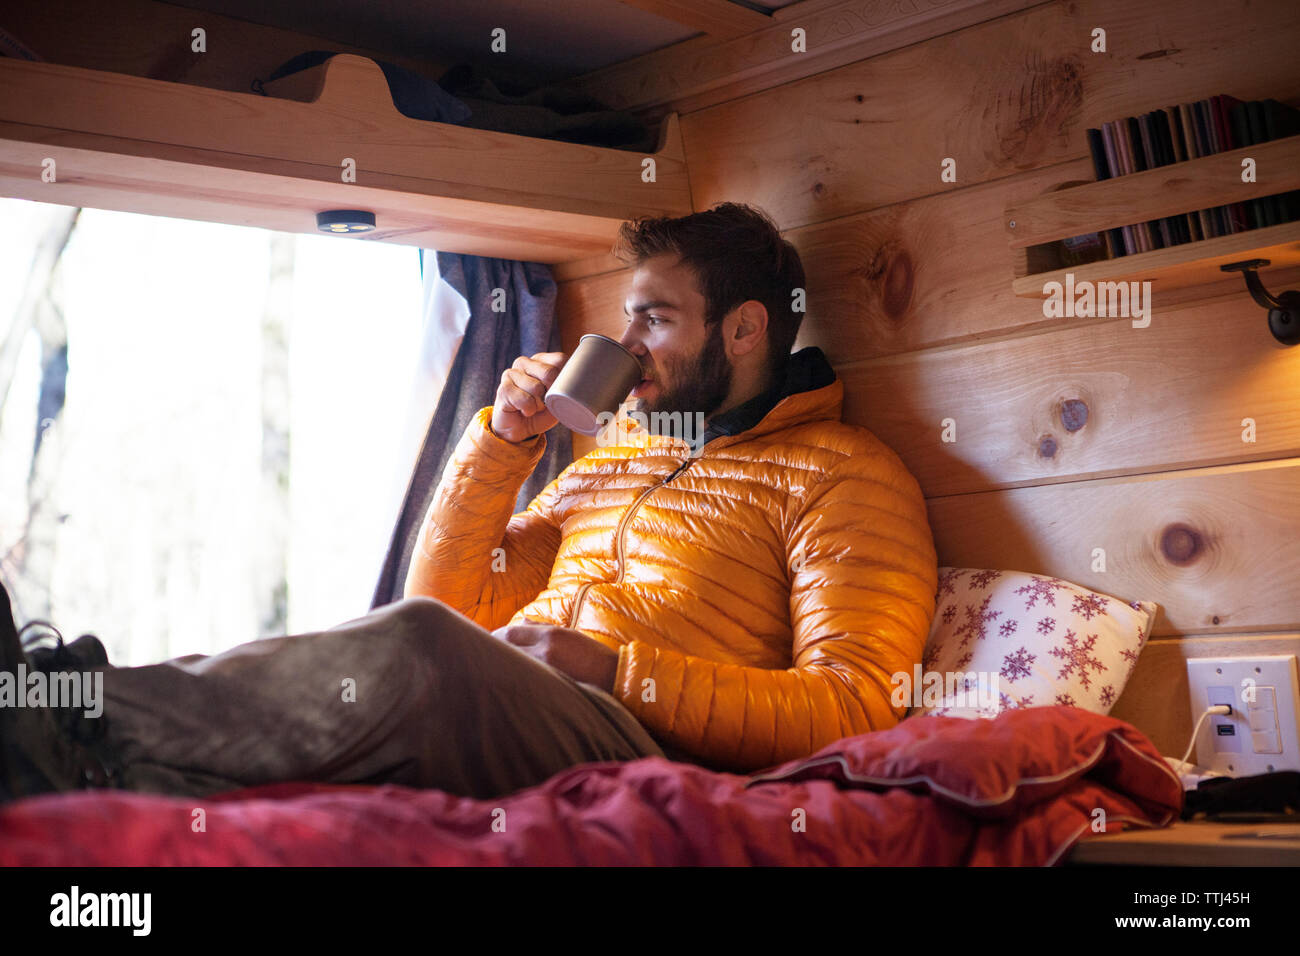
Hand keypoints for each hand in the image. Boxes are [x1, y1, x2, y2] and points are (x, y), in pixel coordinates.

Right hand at [491, 352, 565, 443]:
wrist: (519, 429)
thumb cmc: (541, 412)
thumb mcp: (559, 399)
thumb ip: (565, 388)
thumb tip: (573, 384)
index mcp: (541, 360)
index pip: (560, 360)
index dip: (564, 379)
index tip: (559, 392)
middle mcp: (525, 362)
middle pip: (549, 372)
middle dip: (551, 393)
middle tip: (545, 402)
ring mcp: (512, 373)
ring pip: (537, 388)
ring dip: (539, 404)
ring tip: (533, 406)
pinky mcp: (504, 388)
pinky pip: (525, 400)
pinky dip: (529, 410)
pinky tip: (524, 410)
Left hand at [491, 621, 619, 692]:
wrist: (616, 679)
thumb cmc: (594, 658)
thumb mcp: (571, 636)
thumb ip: (544, 630)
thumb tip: (521, 623)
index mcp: (552, 635)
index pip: (512, 632)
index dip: (497, 636)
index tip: (489, 641)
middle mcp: (546, 650)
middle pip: (507, 646)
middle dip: (493, 649)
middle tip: (481, 655)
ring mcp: (546, 670)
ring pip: (512, 664)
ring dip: (499, 665)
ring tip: (488, 670)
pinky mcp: (549, 688)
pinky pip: (523, 681)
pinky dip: (513, 680)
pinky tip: (507, 685)